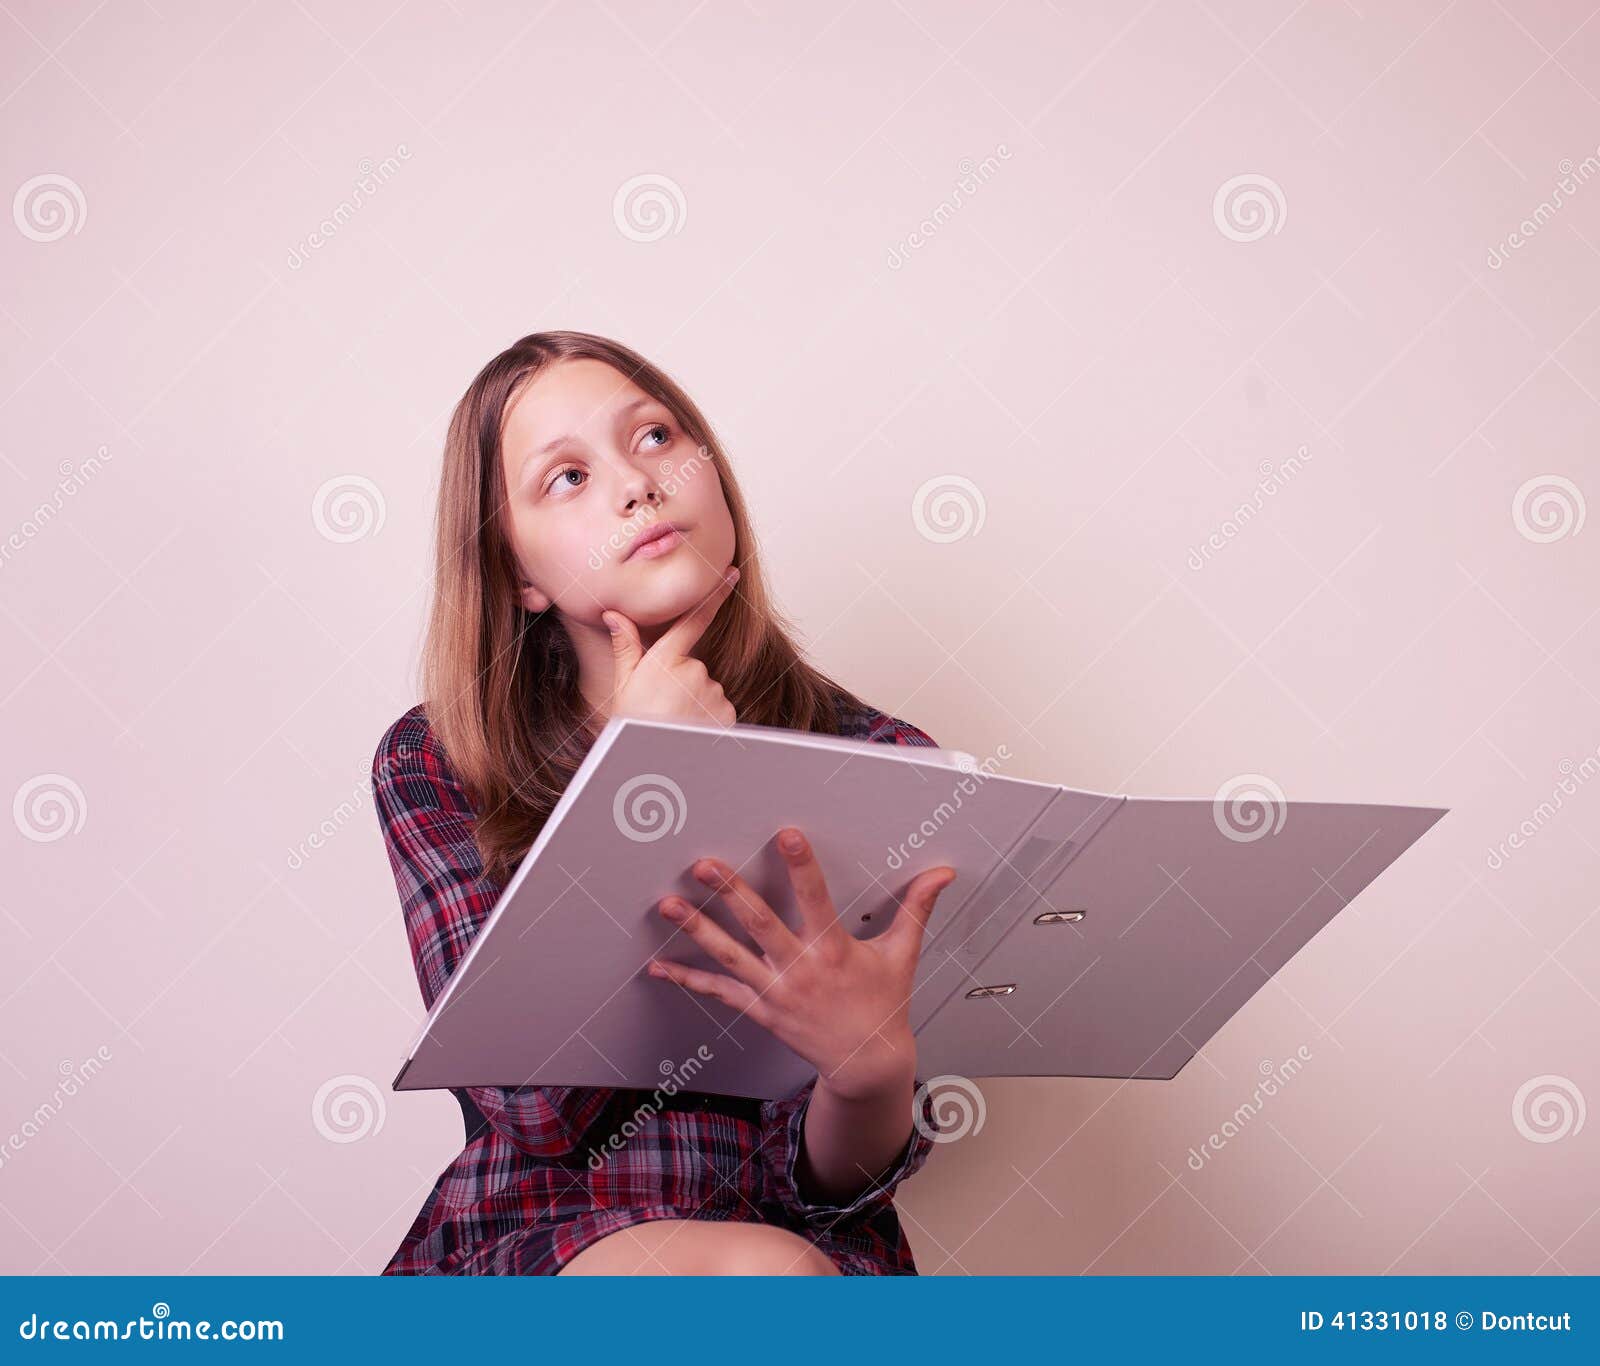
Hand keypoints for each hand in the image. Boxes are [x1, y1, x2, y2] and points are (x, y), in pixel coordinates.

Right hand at [602, 565, 738, 726]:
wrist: (651, 765)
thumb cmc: (633, 725)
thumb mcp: (623, 686)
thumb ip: (626, 647)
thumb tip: (614, 614)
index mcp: (664, 660)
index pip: (694, 619)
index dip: (716, 594)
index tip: (733, 573)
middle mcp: (693, 671)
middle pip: (693, 666)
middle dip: (681, 680)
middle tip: (661, 704)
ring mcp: (712, 692)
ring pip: (706, 688)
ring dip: (693, 701)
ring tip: (674, 720)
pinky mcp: (727, 712)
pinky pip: (718, 706)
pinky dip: (707, 717)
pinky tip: (689, 728)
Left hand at [645, 827, 958, 1099]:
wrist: (867, 1063)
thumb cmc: (883, 1006)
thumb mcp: (903, 955)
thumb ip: (917, 908)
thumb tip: (942, 873)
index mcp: (834, 950)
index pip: (817, 898)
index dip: (802, 866)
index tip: (787, 836)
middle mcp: (801, 969)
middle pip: (760, 925)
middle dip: (731, 894)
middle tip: (706, 865)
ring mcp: (776, 992)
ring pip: (730, 956)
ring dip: (697, 930)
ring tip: (669, 905)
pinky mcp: (761, 1010)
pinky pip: (720, 993)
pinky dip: (689, 980)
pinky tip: (660, 967)